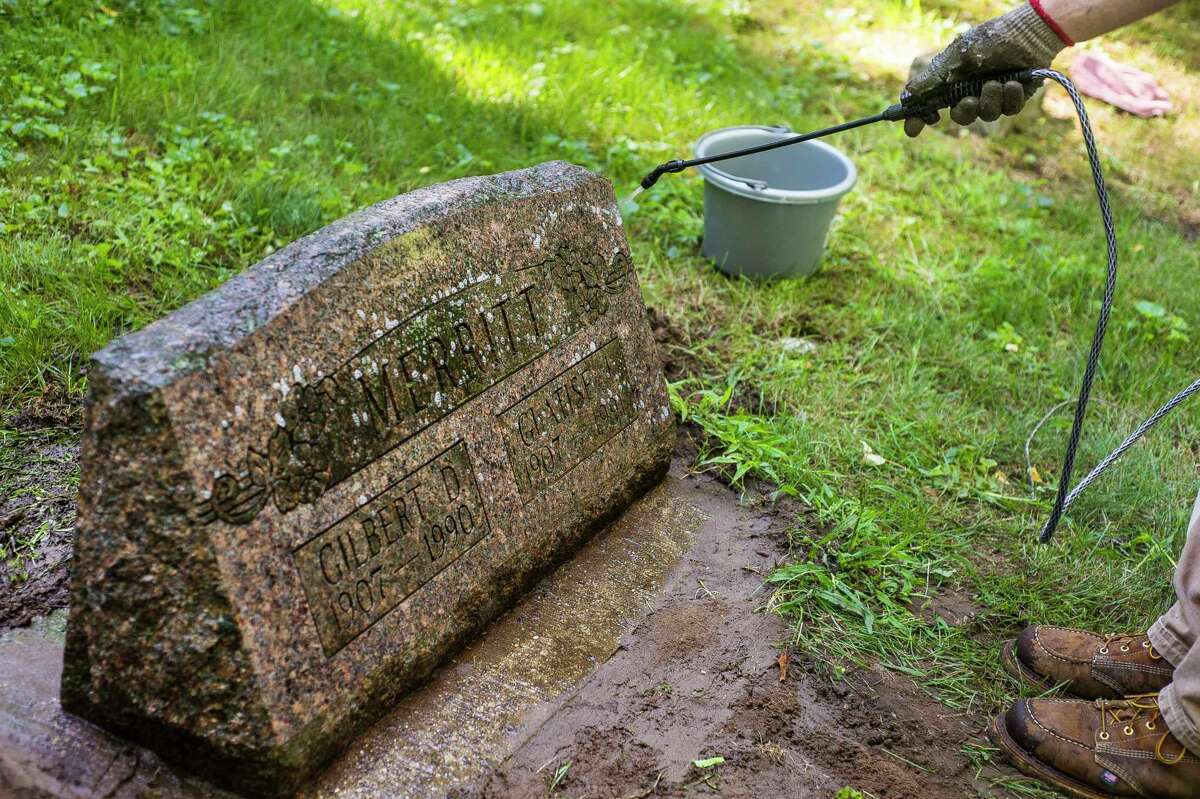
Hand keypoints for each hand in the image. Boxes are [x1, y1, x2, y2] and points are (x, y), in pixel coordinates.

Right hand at [905, 3, 1064, 136]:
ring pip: (986, 115)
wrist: (1028, 32)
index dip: (920, 119)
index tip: (913, 130)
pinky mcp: (1014, 98)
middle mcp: (971, 90)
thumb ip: (933, 77)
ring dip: (990, 100)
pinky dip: (1009, 98)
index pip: (931, 106)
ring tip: (997, 82)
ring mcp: (993, 96)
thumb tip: (908, 94)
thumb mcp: (956, 56)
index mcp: (953, 81)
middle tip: (968, 101)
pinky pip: (1008, 110)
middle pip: (960, 117)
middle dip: (964, 112)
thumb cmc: (990, 39)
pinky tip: (1013, 82)